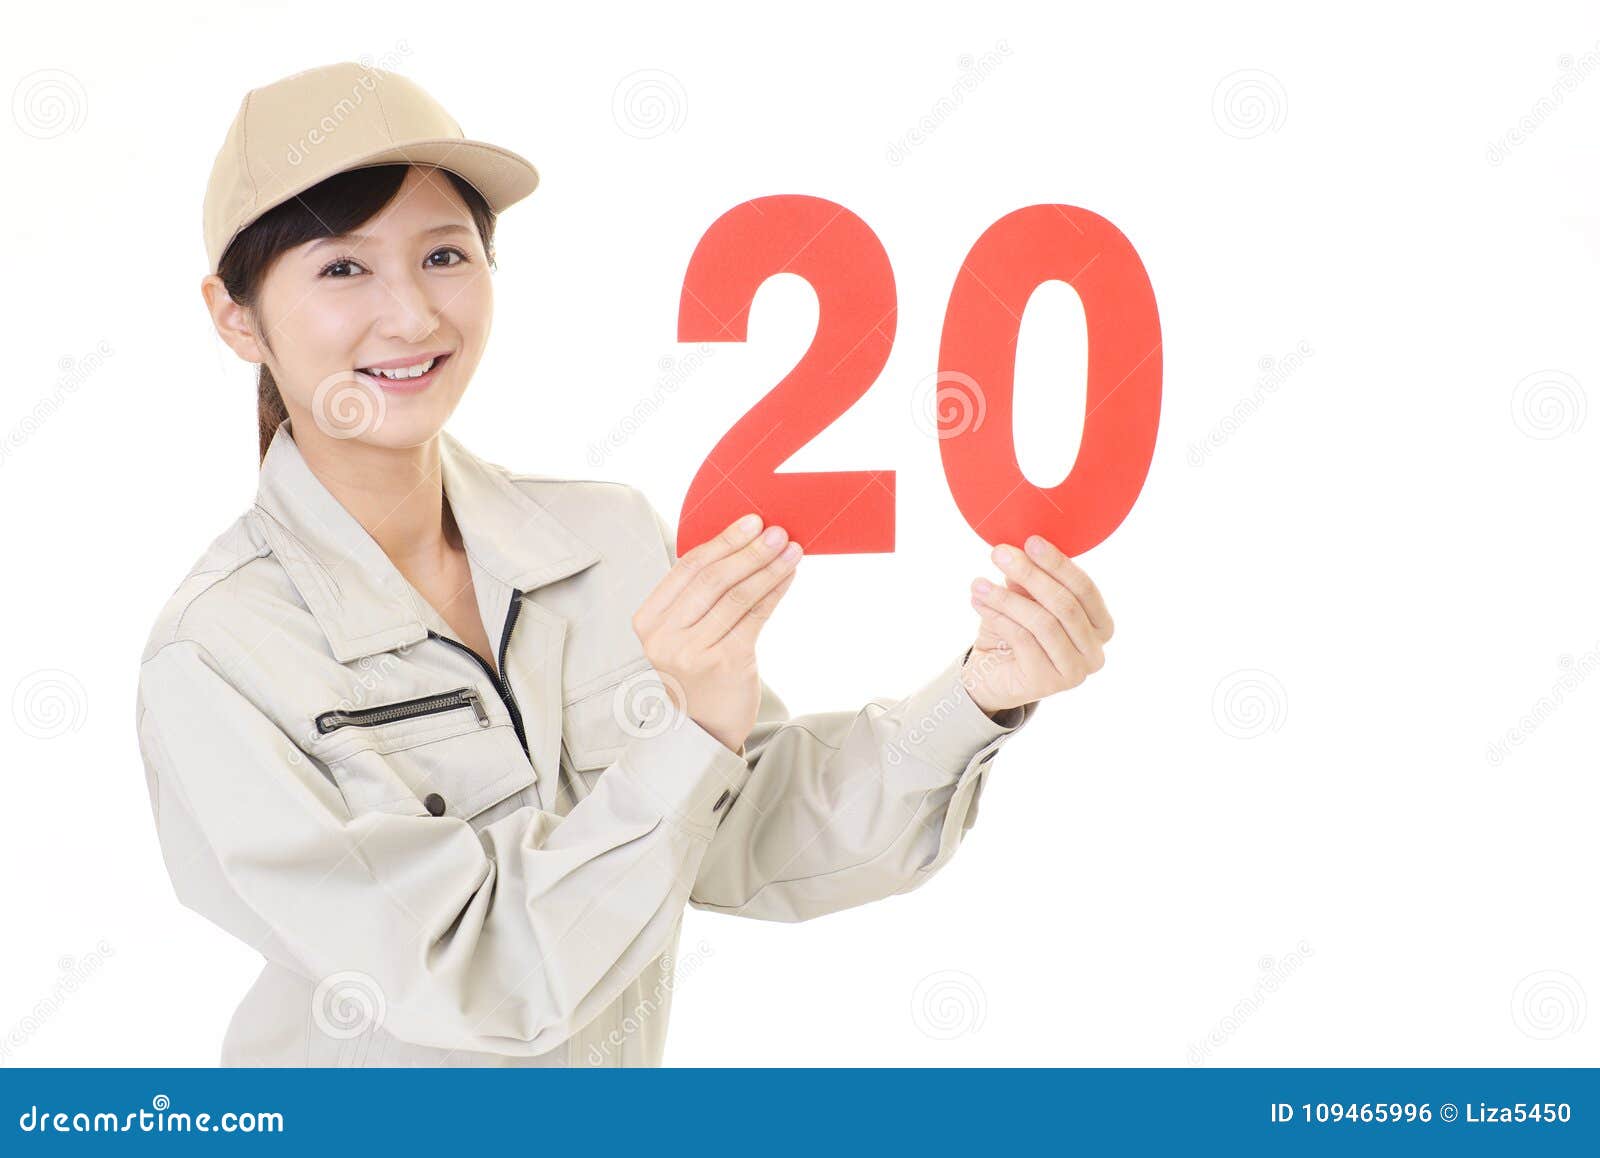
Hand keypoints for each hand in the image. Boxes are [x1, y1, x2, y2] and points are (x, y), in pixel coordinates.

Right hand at [632, 513, 801, 752]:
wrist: (702, 730)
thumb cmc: (696, 672)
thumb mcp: (681, 632)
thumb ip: (697, 594)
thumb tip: (741, 542)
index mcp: (647, 620)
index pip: (686, 568)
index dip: (722, 541)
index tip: (751, 521)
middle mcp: (664, 637)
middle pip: (712, 579)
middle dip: (749, 551)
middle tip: (777, 531)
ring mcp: (693, 653)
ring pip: (737, 596)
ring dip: (769, 568)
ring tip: (791, 550)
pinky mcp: (726, 664)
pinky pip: (755, 618)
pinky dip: (774, 593)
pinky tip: (788, 577)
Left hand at [962, 534, 1113, 715]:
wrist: (992, 675)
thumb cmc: (1015, 632)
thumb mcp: (1025, 599)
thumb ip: (1031, 580)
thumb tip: (1021, 550)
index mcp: (1101, 625)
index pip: (1085, 588)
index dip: (1059, 564)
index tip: (1031, 541)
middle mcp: (1095, 652)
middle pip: (1065, 604)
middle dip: (1030, 575)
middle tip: (1000, 554)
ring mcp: (1075, 671)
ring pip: (1043, 622)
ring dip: (1007, 598)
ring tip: (979, 583)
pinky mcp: (1048, 684)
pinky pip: (1023, 639)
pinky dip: (998, 617)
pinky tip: (979, 603)